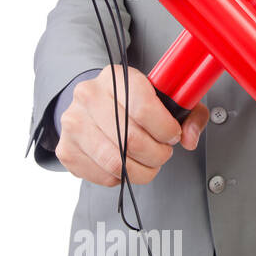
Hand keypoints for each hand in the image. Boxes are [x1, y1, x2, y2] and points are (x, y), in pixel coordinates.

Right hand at [55, 65, 209, 186]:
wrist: (91, 106)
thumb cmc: (130, 103)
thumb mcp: (163, 97)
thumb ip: (189, 114)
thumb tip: (189, 138)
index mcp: (115, 77)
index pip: (144, 108)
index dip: (166, 129)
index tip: (172, 134)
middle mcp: (88, 96)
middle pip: (132, 141)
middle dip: (157, 154)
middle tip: (161, 152)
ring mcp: (73, 124)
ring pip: (117, 163)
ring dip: (142, 171)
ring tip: (146, 162)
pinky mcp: (66, 150)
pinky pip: (103, 176)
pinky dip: (121, 177)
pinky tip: (124, 163)